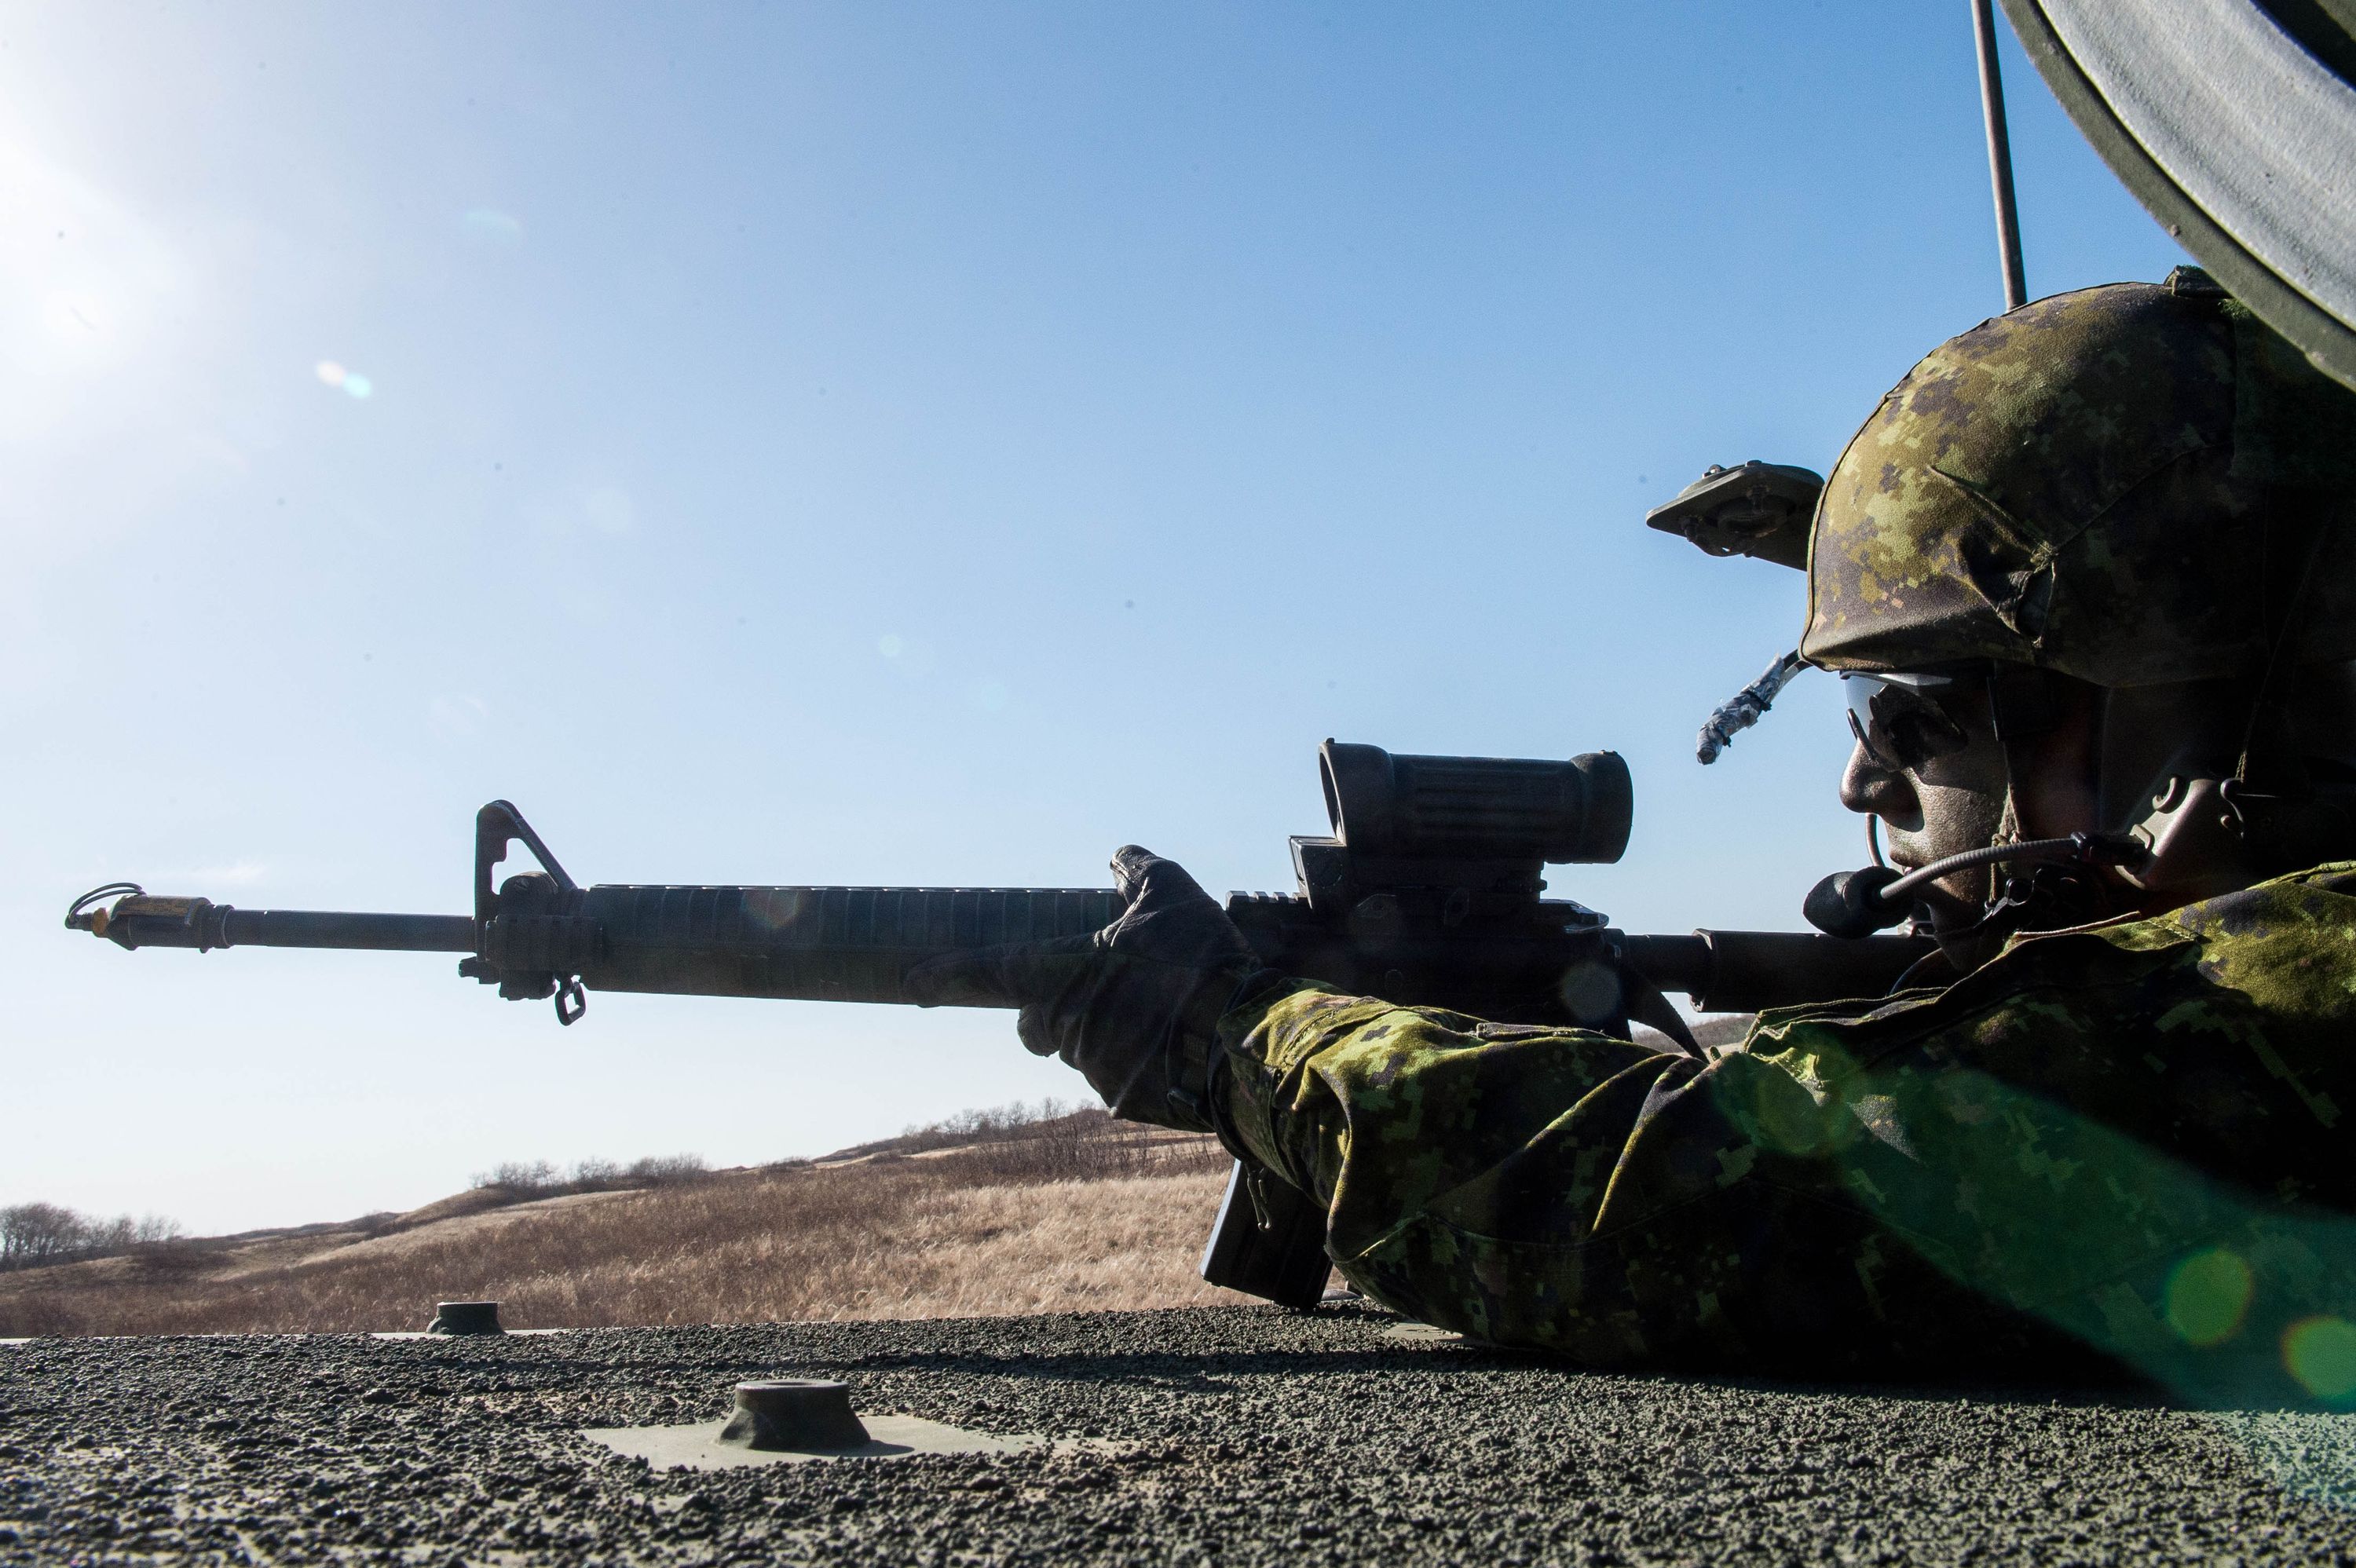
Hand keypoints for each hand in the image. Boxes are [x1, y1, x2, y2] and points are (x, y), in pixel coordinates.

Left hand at [904, 846, 1268, 1129]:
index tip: (908, 982)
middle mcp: (1066, 1027)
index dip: (944, 975)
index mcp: (1063, 974)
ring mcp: (1093, 1070)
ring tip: (1164, 1014)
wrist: (1244, 1041)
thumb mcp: (1172, 893)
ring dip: (1107, 1034)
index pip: (988, 971)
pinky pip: (1118, 1079)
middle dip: (1056, 1010)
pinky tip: (1180, 1046)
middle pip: (1038, 1023)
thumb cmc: (1200, 962)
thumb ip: (1136, 871)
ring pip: (1081, 1050)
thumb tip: (1118, 855)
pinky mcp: (1124, 1102)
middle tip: (1107, 993)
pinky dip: (1140, 1064)